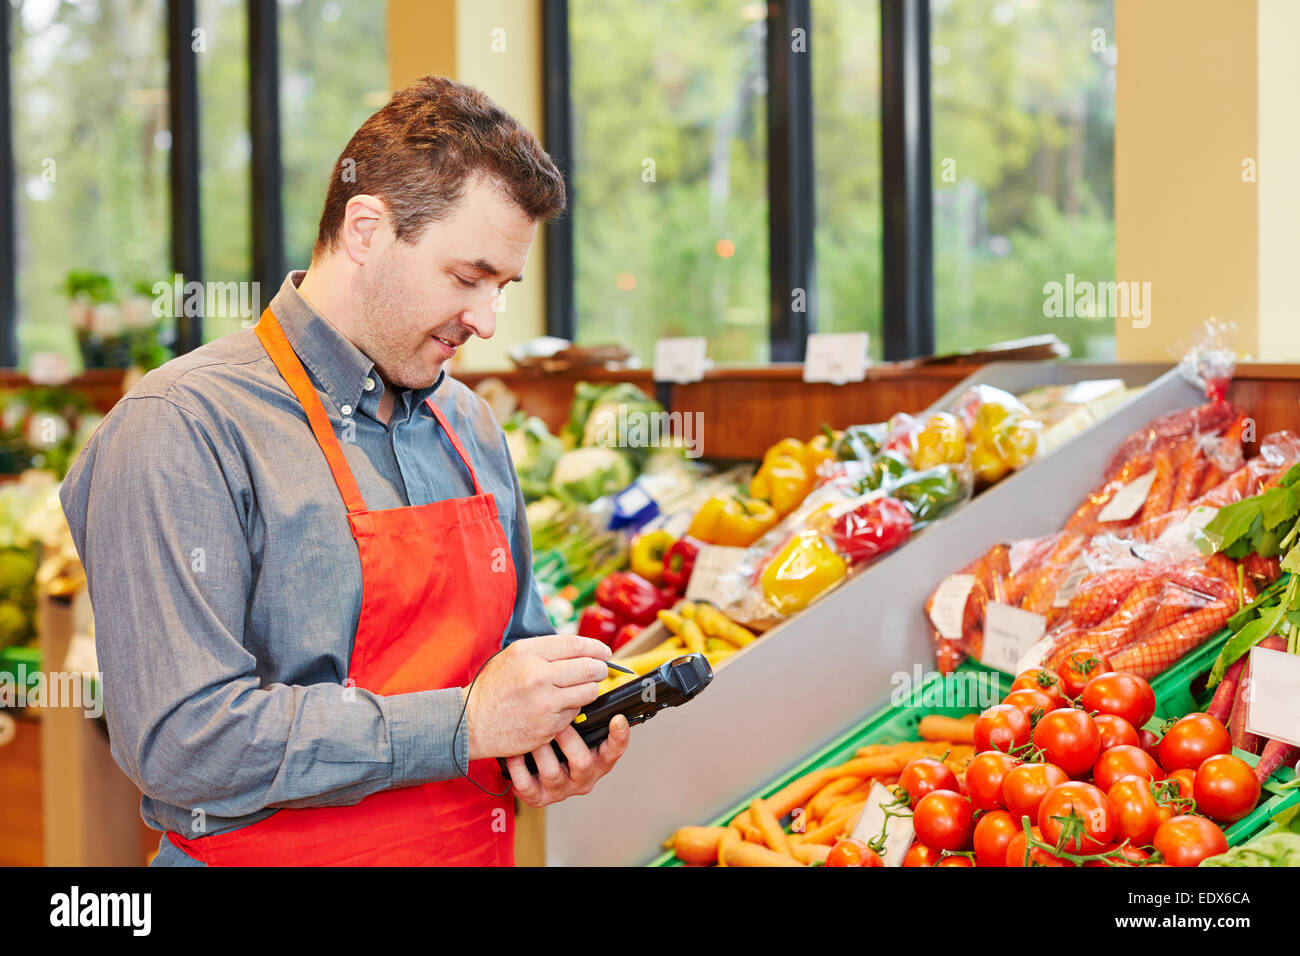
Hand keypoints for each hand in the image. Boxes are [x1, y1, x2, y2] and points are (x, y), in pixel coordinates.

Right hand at [465, 634, 612, 760]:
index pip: (576, 644)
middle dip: (600, 669)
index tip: (604, 652)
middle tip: (600, 670)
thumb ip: (545, 650)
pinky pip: (575, 713)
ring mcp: (544, 702)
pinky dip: (572, 709)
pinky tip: (558, 707)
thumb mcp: (513, 656)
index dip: (596, 647)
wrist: (472, 723)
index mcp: (528, 652)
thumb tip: (582, 649)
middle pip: (589, 668)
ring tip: (579, 689)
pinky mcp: (548, 725)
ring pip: (589, 692)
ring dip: (590, 690)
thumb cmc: (493, 688)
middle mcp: (537, 675)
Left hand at [504, 715, 630, 806]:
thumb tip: (587, 687)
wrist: (531, 771)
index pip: (614, 750)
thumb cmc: (557, 743)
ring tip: (531, 734)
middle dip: (569, 740)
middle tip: (558, 722)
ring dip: (540, 752)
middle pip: (583, 763)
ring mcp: (561, 790)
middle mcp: (582, 778)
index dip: (619, 737)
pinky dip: (518, 767)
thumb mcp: (577, 732)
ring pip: (553, 773)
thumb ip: (584, 718)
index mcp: (597, 761)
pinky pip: (527, 785)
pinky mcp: (538, 798)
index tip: (617, 719)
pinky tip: (514, 753)